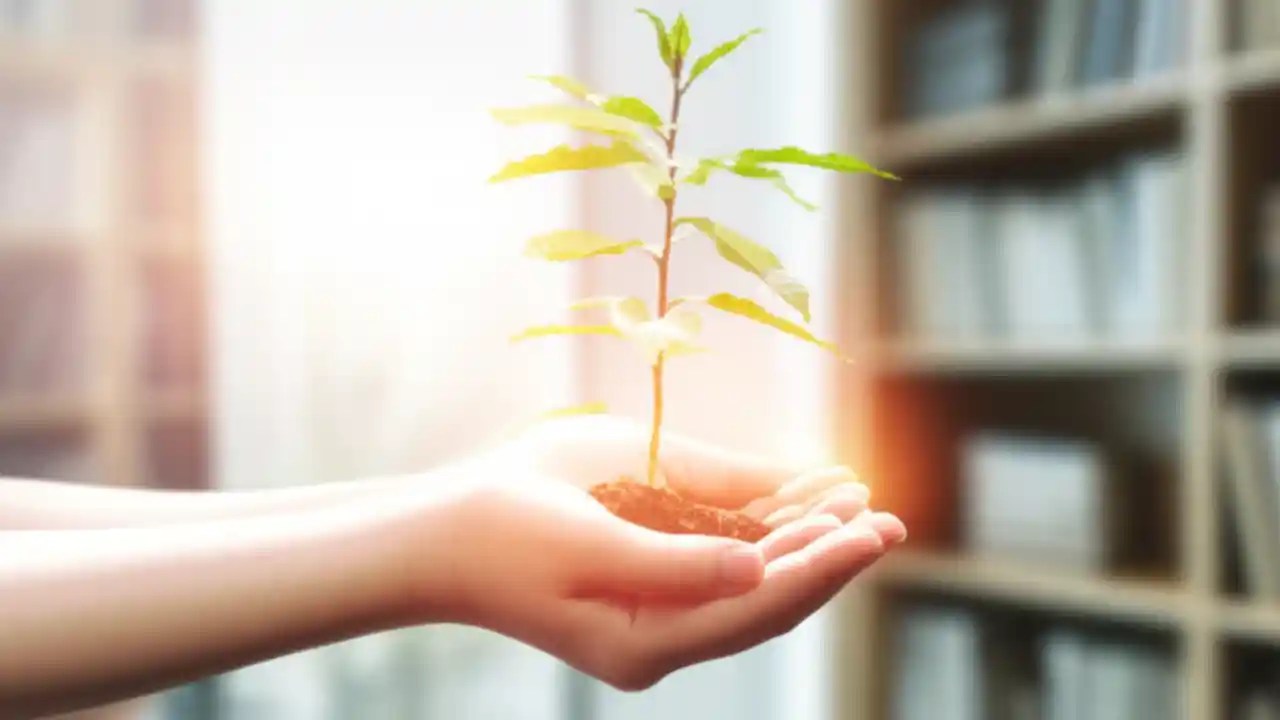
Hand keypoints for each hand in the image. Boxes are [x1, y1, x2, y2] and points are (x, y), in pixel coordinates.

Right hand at [411, 416, 904, 690]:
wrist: (438, 536)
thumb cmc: (501, 525)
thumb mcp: (587, 535)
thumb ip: (674, 558)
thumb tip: (757, 569)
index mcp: (641, 641)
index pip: (753, 607)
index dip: (816, 566)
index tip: (867, 528)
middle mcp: (655, 641)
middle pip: (762, 601)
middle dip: (825, 556)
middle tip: (886, 517)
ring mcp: (650, 618)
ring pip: (747, 584)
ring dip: (800, 542)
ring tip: (855, 503)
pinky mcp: (644, 588)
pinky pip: (719, 565)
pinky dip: (760, 534)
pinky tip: (795, 504)